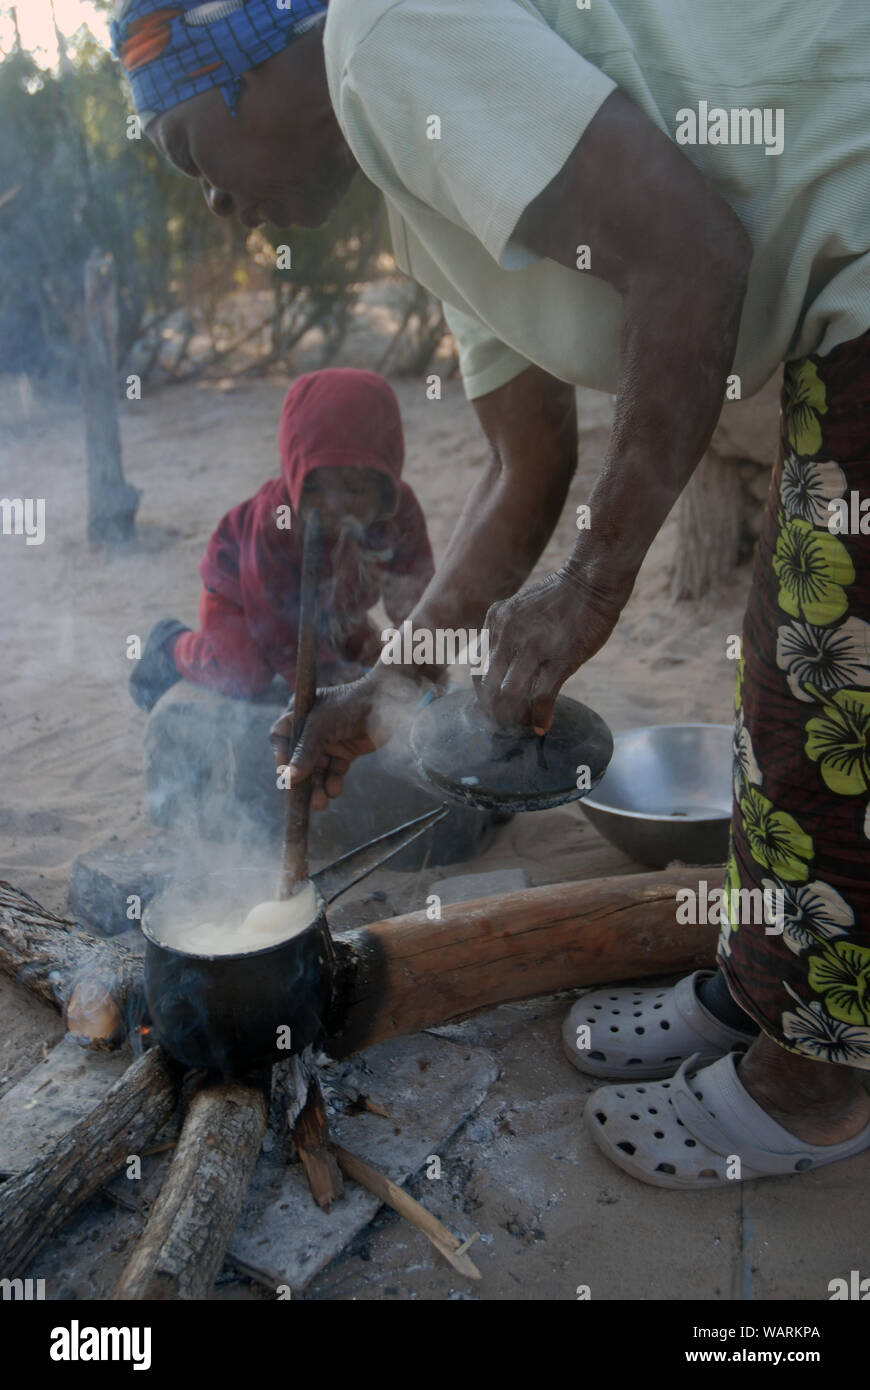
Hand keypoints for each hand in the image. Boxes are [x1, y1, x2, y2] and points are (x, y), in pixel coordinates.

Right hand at [269, 669, 419, 808]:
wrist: (386, 702)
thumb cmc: (349, 703)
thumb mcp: (321, 726)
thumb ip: (304, 752)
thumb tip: (288, 778)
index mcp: (300, 715)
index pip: (281, 738)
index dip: (281, 756)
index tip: (284, 775)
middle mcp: (312, 730)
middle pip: (300, 760)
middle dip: (302, 780)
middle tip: (302, 801)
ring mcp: (329, 741)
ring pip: (317, 770)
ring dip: (318, 786)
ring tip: (320, 802)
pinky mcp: (346, 751)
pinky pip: (334, 771)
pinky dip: (333, 782)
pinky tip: (334, 789)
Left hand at [478, 569, 622, 732]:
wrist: (591, 581)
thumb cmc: (560, 597)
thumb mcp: (520, 608)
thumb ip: (507, 632)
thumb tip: (503, 665)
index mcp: (495, 621)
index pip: (476, 666)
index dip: (483, 692)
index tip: (494, 704)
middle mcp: (507, 634)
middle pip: (488, 686)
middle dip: (495, 711)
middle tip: (507, 723)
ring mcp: (533, 647)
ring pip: (509, 695)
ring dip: (515, 717)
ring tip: (524, 724)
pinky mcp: (559, 658)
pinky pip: (541, 697)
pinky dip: (540, 716)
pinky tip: (543, 724)